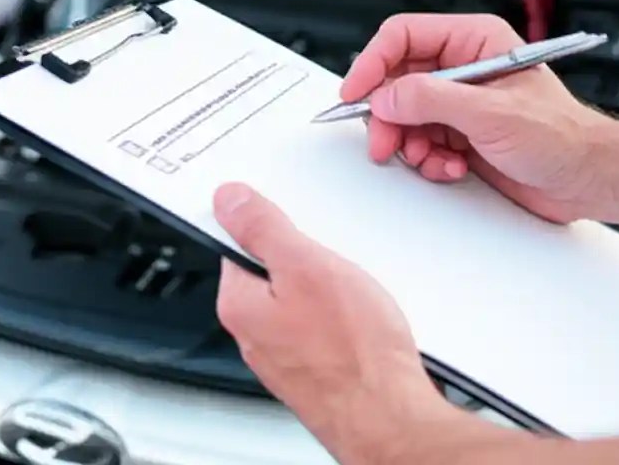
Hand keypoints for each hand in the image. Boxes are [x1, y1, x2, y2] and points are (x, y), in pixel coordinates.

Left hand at [212, 182, 470, 464]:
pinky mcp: (314, 370)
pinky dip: (341, 318)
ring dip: (327, 290)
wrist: (389, 418)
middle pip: (271, 272)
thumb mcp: (306, 266)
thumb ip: (263, 229)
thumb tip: (228, 200)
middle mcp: (254, 335)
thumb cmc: (353, 353)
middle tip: (334, 261)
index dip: (266, 224)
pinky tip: (364, 321)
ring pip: (300, 301)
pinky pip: (321, 328)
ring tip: (355, 295)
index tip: (289, 216)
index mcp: (239, 304)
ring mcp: (284, 356)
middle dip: (304, 258)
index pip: (235, 245)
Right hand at [342, 13, 617, 222]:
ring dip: (410, 143)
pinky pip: (420, 142)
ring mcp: (459, 103)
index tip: (356, 94)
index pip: (403, 36)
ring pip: (403, 116)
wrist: (587, 179)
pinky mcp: (459, 135)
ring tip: (433, 159)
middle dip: (388, 116)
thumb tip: (386, 97)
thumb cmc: (562, 137)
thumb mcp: (492, 113)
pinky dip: (428, 161)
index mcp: (474, 41)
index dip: (373, 63)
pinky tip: (452, 168)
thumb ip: (433, 100)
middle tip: (384, 143)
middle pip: (396, 81)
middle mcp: (463, 68)